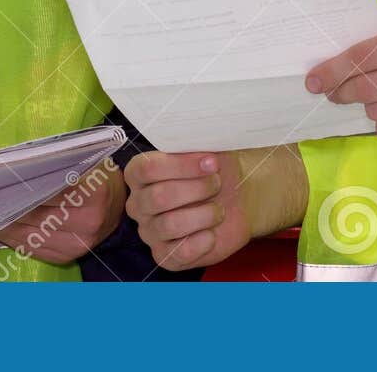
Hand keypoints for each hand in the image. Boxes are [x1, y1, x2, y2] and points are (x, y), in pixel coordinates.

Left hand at [0, 158, 124, 264]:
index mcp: (93, 193)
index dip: (21, 186)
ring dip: (5, 224)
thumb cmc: (96, 177)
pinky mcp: (67, 257)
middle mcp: (87, 222)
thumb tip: (15, 169)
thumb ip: (55, 165)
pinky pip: (32, 248)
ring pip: (29, 234)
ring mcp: (78, 244)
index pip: (48, 189)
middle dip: (9, 205)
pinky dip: (13, 237)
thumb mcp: (84, 162)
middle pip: (35, 213)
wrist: (116, 207)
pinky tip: (2, 227)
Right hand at [124, 145, 305, 269]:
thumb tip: (195, 121)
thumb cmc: (216, 170)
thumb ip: (194, 136)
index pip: (147, 168)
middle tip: (217, 184)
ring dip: (204, 214)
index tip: (211, 162)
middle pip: (160, 197)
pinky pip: (179, 253)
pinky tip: (213, 232)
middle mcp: (138, 203)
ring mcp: (150, 231)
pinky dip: (203, 240)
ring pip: (170, 225)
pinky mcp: (165, 256)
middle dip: (198, 189)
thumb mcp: (207, 146)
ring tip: (218, 209)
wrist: (237, 198)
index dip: (182, 166)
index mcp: (140, 173)